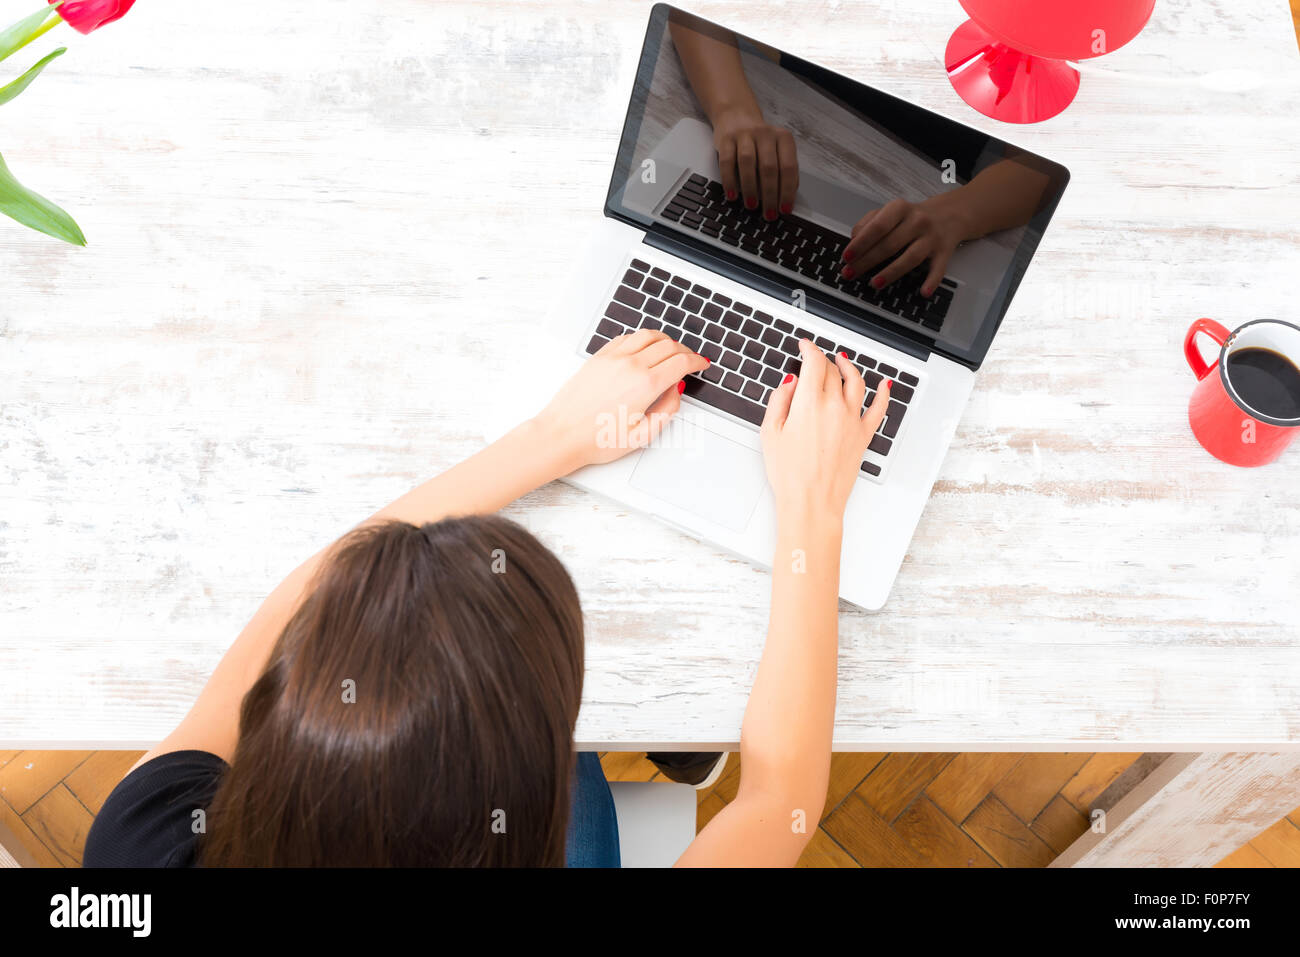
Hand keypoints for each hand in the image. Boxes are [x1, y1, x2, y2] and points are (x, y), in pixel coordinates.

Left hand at [532, 329, 708, 473]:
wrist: (561, 435)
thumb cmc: (596, 440)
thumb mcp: (643, 436)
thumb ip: (667, 411)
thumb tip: (676, 391)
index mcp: (645, 385)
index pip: (681, 362)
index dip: (696, 361)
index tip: (701, 364)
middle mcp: (630, 365)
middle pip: (668, 345)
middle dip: (685, 351)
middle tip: (690, 359)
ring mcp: (612, 358)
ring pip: (648, 334)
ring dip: (665, 339)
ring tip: (671, 349)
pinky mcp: (598, 357)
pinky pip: (626, 337)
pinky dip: (641, 338)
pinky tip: (644, 347)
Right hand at [711, 106, 798, 219]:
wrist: (736, 115)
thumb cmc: (759, 141)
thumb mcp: (777, 150)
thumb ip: (783, 170)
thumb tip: (785, 199)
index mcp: (783, 138)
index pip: (789, 167)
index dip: (787, 190)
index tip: (785, 209)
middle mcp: (765, 134)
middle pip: (769, 167)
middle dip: (770, 194)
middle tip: (768, 213)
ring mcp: (744, 135)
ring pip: (748, 163)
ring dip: (750, 188)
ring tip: (752, 206)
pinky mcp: (726, 139)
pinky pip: (727, 161)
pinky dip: (729, 180)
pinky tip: (732, 195)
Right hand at [760, 340, 890, 522]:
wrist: (812, 502)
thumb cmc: (789, 474)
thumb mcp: (770, 433)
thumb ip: (779, 401)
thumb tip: (790, 383)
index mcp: (809, 403)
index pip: (813, 362)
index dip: (809, 348)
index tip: (804, 345)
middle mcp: (834, 406)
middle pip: (832, 371)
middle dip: (822, 360)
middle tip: (814, 359)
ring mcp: (852, 420)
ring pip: (856, 382)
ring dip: (849, 367)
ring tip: (843, 361)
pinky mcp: (863, 436)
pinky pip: (879, 409)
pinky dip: (884, 394)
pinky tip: (885, 385)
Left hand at [840, 194, 970, 296]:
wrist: (950, 214)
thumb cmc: (912, 217)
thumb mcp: (890, 212)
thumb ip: (869, 223)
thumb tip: (853, 242)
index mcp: (900, 209)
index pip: (878, 226)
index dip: (861, 243)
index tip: (846, 257)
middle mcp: (917, 221)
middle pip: (890, 244)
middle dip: (867, 261)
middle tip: (850, 274)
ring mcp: (931, 238)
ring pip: (911, 257)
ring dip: (891, 272)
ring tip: (875, 284)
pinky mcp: (944, 252)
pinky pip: (938, 269)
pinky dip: (932, 281)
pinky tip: (924, 292)